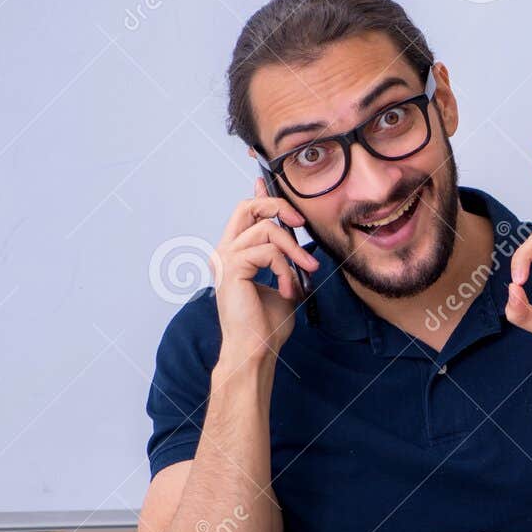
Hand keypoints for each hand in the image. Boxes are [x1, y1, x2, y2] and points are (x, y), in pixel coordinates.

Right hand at [210, 178, 320, 367]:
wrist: (256, 350)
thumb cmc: (267, 326)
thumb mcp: (285, 284)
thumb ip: (286, 261)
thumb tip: (297, 241)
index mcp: (233, 254)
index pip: (245, 214)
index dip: (260, 196)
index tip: (268, 182)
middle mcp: (224, 252)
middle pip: (247, 207)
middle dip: (277, 207)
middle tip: (301, 223)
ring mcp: (224, 258)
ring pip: (267, 230)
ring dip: (294, 251)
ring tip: (307, 271)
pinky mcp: (232, 267)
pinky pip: (269, 252)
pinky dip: (286, 269)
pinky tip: (289, 290)